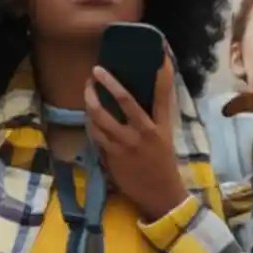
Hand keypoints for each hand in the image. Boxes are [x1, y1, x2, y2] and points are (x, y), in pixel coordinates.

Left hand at [83, 53, 187, 220]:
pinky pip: (95, 134)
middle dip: (108, 82)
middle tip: (96, 71)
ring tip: (87, 90)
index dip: (162, 76)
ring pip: (101, 117)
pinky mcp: (111, 156)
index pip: (163, 97)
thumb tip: (148, 93)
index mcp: (159, 127)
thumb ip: (156, 115)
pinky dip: (90, 122)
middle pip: (123, 101)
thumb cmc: (162, 162)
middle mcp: (142, 133)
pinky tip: (88, 114)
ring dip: (91, 101)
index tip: (160, 57)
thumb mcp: (165, 137)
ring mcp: (124, 144)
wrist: (159, 194)